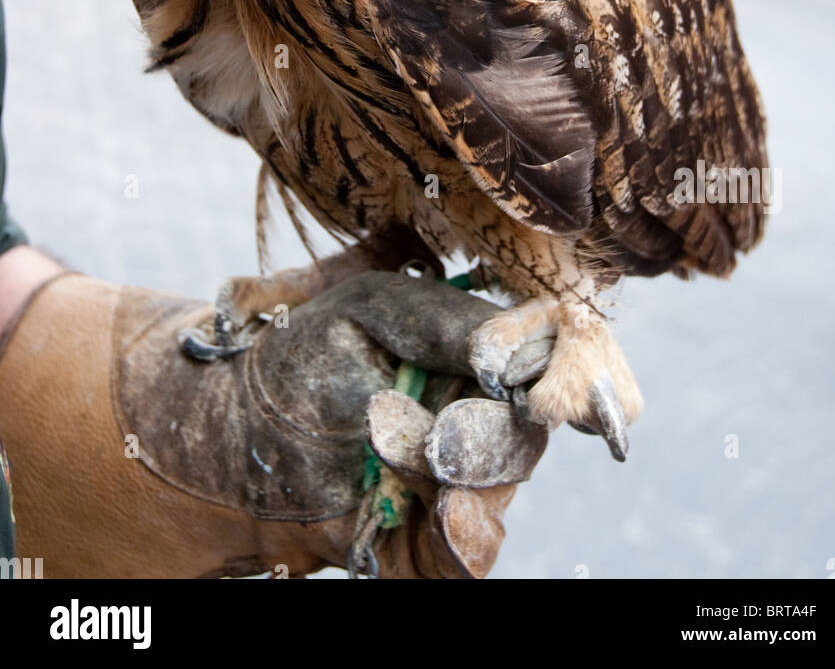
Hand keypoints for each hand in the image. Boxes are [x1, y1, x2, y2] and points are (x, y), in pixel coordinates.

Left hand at [0, 265, 548, 577]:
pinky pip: (472, 555)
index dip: (575, 371)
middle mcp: (483, 411)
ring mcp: (459, 478)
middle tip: (431, 423)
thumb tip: (516, 358)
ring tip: (395, 451)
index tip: (549, 389)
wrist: (230, 428)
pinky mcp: (429, 540)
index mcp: (481, 347)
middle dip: (489, 426)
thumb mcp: (373, 308)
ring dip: (458, 471)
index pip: (560, 355)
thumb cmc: (300, 351)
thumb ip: (450, 322)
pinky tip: (444, 518)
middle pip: (533, 428)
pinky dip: (464, 541)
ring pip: (502, 486)